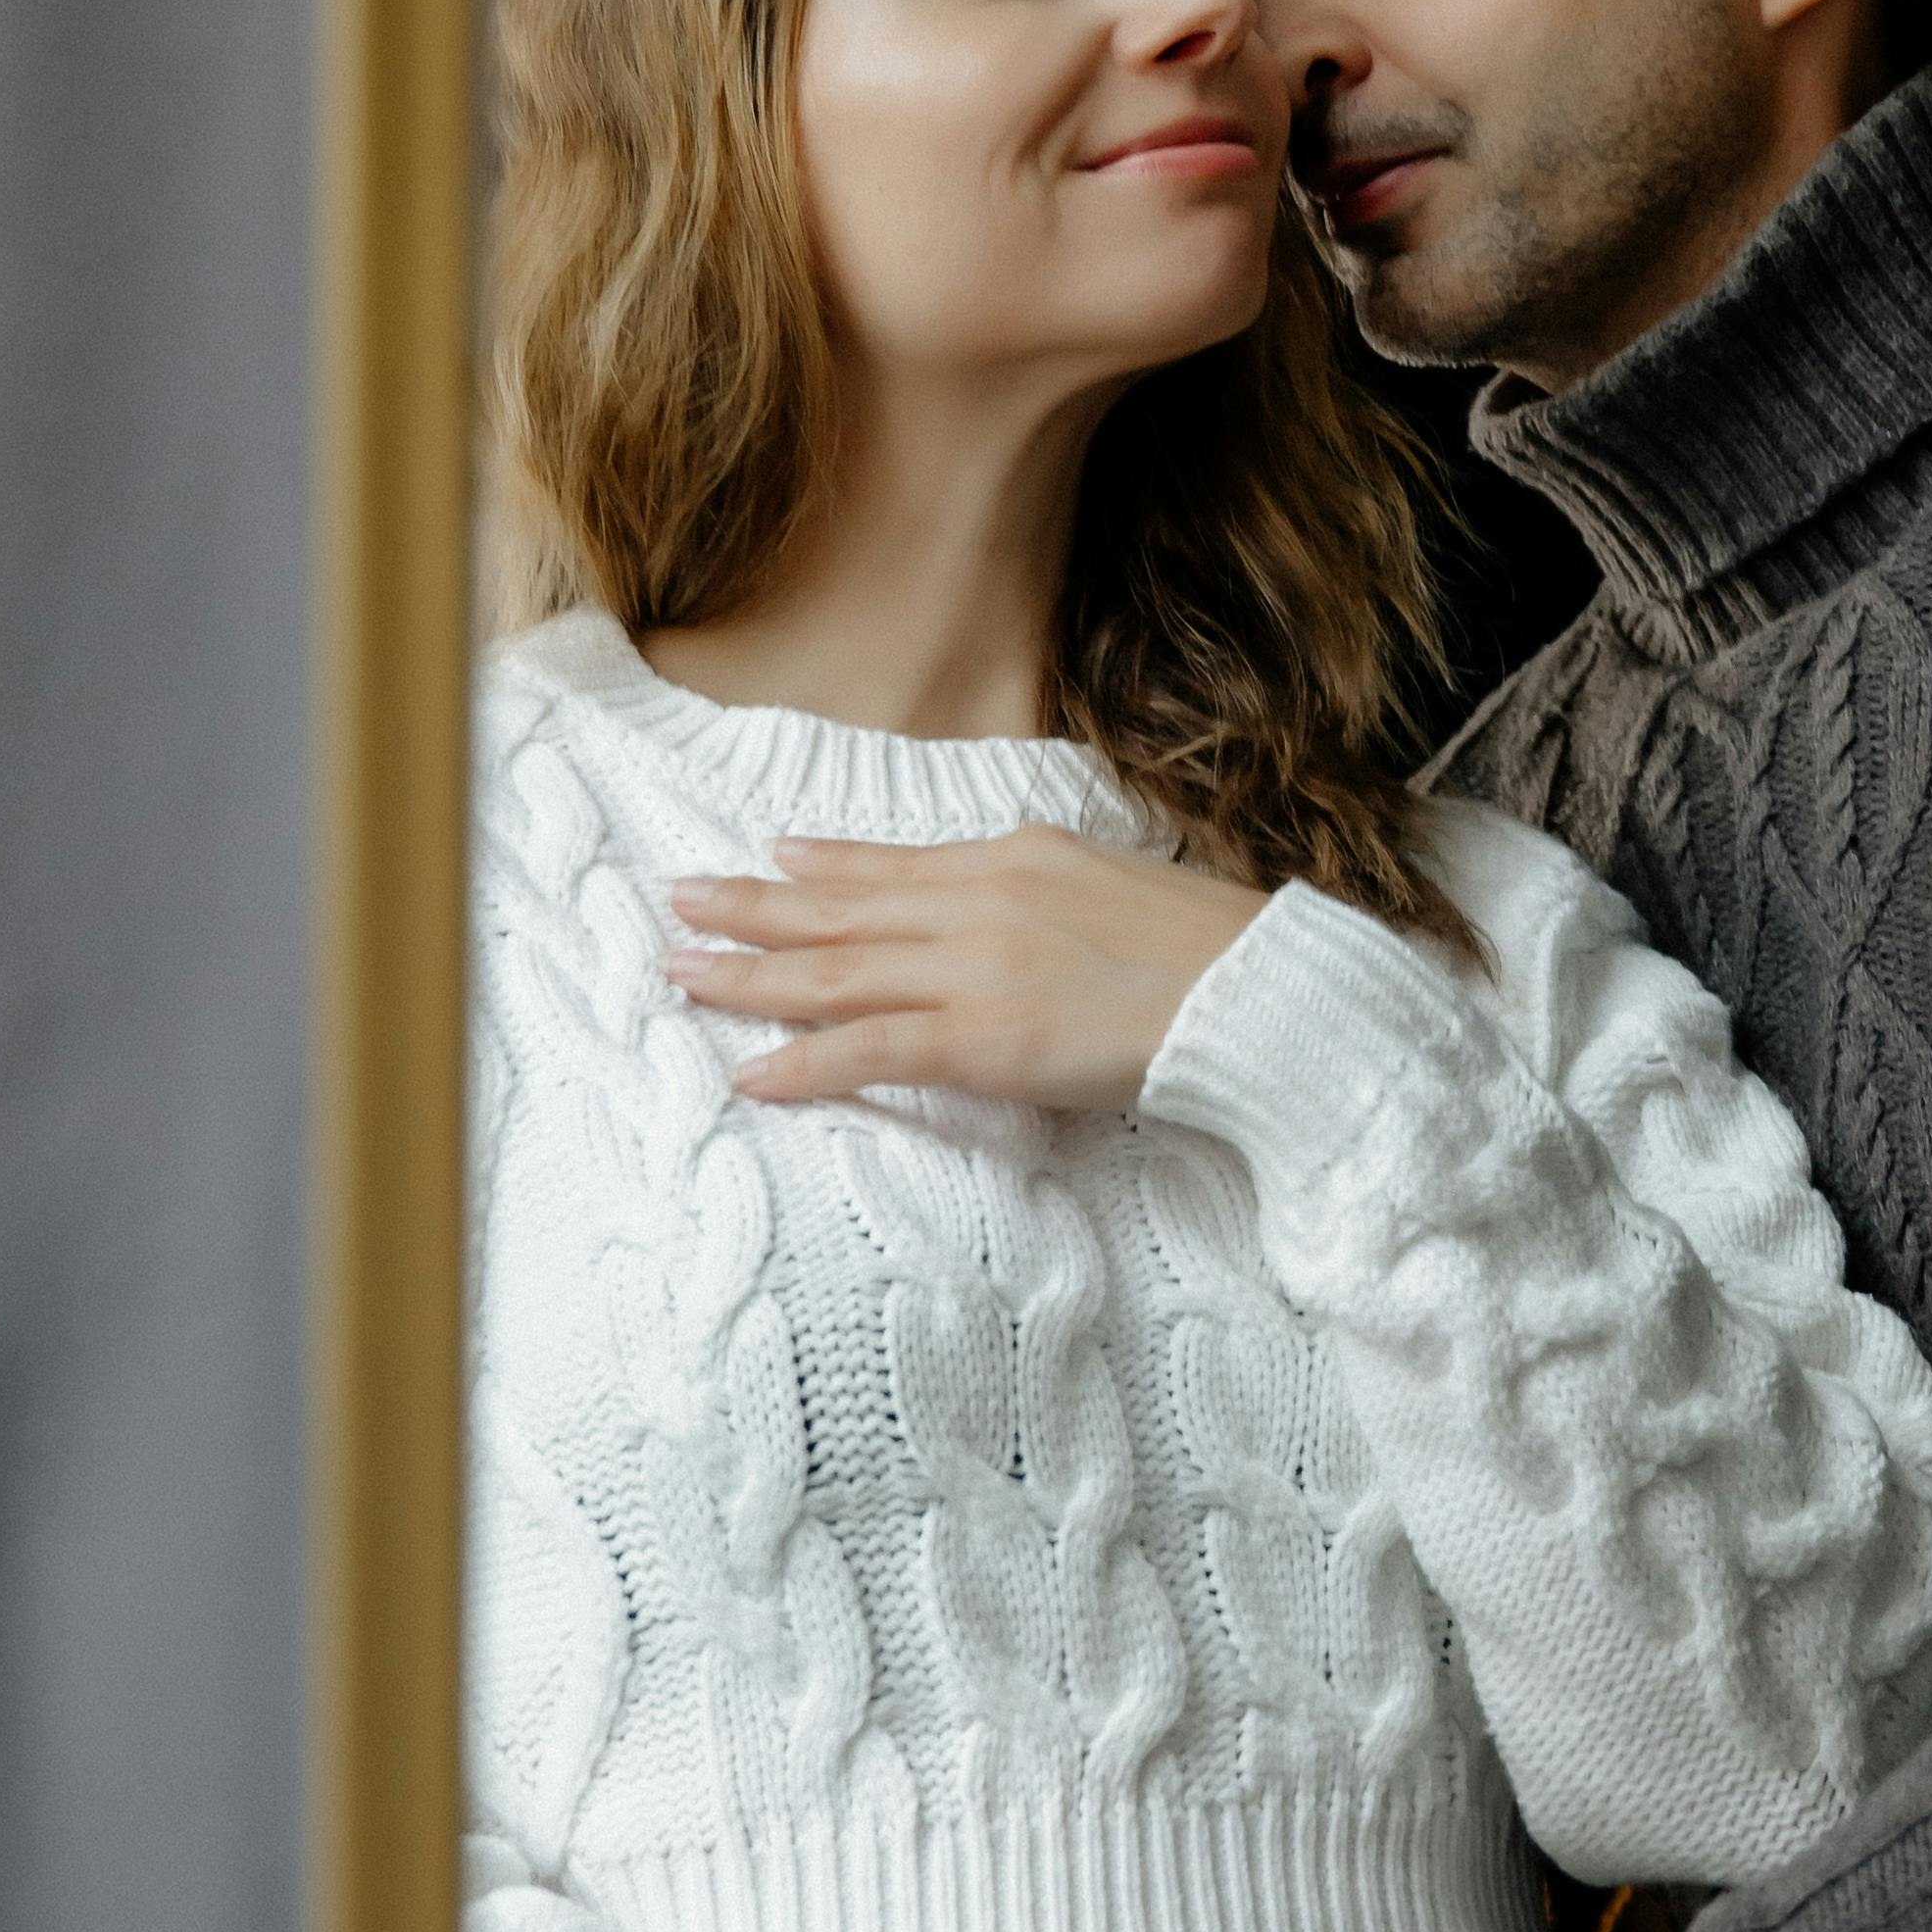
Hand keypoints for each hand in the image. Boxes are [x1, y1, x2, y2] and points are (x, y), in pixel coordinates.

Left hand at [669, 829, 1261, 1109]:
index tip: (767, 858)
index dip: (821, 866)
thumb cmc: (1208, 946)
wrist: (1252, 988)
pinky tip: (751, 1074)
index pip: (893, 866)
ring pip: (833, 973)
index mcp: (1012, 858)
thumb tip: (1010, 873)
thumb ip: (1045, 880)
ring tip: (681, 976)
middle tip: (679, 903)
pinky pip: (870, 1051)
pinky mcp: (981, 1040)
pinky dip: (805, 1062)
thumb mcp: (1113, 879)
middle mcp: (976, 902)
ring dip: (748, 976)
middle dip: (751, 909)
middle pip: (839, 912)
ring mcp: (972, 970)